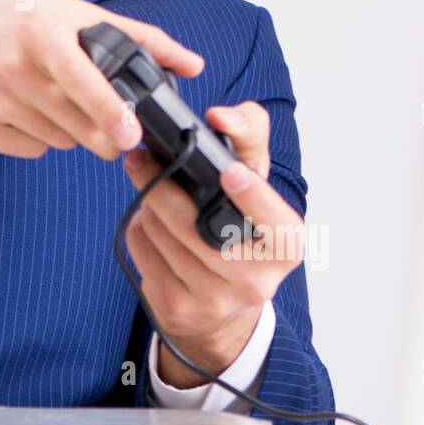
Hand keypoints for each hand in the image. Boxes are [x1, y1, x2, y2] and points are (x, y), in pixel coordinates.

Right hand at [0, 0, 202, 160]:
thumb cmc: (2, 8)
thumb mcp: (66, 9)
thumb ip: (136, 37)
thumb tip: (192, 64)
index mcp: (39, 35)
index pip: (80, 79)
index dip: (108, 110)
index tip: (131, 134)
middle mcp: (12, 70)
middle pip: (78, 125)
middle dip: (103, 129)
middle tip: (110, 119)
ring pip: (57, 141)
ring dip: (68, 128)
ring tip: (49, 94)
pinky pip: (28, 149)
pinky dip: (37, 136)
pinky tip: (24, 106)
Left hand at [121, 101, 305, 389]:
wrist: (224, 302)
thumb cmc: (241, 226)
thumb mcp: (255, 179)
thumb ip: (248, 133)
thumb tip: (222, 116)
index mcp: (285, 246)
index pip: (273, 221)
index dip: (252, 196)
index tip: (231, 172)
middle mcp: (255, 279)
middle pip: (193, 223)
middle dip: (161, 185)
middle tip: (141, 159)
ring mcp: (215, 299)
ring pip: (161, 236)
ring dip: (147, 206)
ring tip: (151, 193)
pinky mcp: (177, 308)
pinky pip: (142, 253)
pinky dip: (138, 230)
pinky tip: (148, 224)